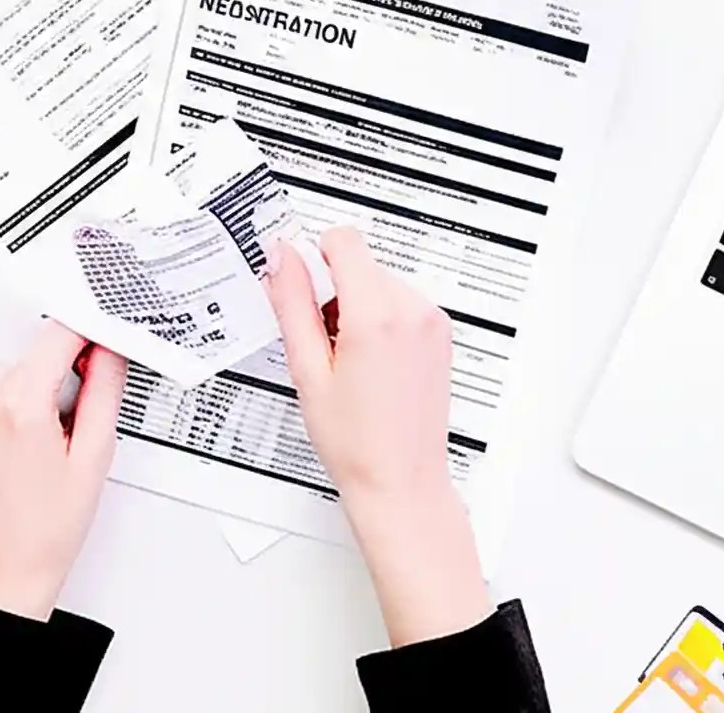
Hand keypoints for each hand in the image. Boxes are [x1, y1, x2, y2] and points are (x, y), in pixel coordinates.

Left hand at [0, 322, 126, 620]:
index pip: (57, 338)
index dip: (88, 338)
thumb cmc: (49, 525)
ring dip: (27, 392)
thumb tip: (108, 355)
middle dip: (58, 377)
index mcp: (20, 408)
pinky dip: (1, 411)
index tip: (102, 347)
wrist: (7, 567)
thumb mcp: (96, 454)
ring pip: (2, 375)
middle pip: (30, 357)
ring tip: (42, 440)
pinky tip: (18, 447)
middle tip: (72, 423)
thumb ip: (104, 392)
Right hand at [266, 228, 490, 646]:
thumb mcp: (308, 370)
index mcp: (379, 314)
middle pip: (361, 264)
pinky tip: (369, 365)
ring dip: (358, 309)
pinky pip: (402, 306)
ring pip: (381, 285)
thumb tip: (283, 259)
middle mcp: (414, 311)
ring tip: (347, 362)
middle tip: (322, 345)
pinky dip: (381, 322)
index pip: (344, 241)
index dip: (314, 258)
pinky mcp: (441, 336)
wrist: (401, 481)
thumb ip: (292, 304)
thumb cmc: (357, 443)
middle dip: (334, 293)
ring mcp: (433, 324)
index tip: (300, 283)